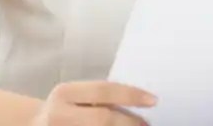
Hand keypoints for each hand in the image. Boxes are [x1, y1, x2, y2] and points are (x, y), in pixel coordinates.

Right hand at [32, 80, 156, 124]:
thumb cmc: (63, 109)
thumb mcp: (73, 97)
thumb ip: (98, 98)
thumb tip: (138, 102)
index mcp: (64, 93)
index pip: (103, 90)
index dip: (131, 95)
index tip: (154, 100)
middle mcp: (58, 114)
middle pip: (102, 118)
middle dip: (129, 122)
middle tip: (147, 125)